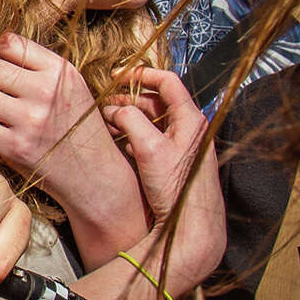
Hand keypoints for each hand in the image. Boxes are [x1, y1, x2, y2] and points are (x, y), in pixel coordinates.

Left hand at [0, 33, 147, 254]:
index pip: (9, 43)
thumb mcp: (72, 86)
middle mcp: (44, 92)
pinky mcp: (15, 147)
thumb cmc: (79, 126)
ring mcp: (28, 120)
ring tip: (2, 112)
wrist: (95, 175)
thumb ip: (39, 65)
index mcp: (60, 71)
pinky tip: (4, 133)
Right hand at [102, 69, 225, 295]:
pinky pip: (155, 138)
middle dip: (129, 99)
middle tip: (107, 103)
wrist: (192, 225)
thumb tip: (116, 109)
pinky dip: (136, 135)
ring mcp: (185, 145)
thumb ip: (131, 120)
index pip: (167, 80)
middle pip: (157, 101)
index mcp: (190, 119)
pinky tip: (121, 143)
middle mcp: (191, 129)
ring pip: (154, 120)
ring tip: (108, 123)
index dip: (141, 73)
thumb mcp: (149, 149)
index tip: (118, 75)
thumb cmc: (177, 189)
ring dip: (130, 118)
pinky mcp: (177, 161)